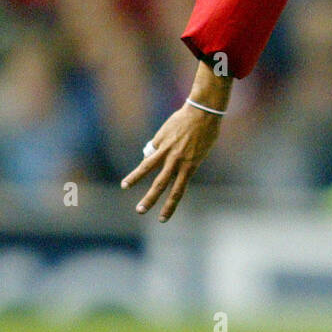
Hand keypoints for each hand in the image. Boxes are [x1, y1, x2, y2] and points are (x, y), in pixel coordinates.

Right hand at [121, 101, 222, 220]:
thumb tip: (163, 164)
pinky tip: (158, 145)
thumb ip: (183, 161)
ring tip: (125, 186)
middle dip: (150, 199)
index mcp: (190, 167)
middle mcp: (177, 161)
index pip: (178, 191)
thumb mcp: (200, 152)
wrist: (203, 112)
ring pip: (148, 167)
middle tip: (139, 211)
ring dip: (135, 178)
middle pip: (161, 184)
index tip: (162, 219)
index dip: (170, 206)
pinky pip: (152, 149)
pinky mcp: (160, 139)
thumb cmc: (206, 132)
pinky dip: (151, 152)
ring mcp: (167, 150)